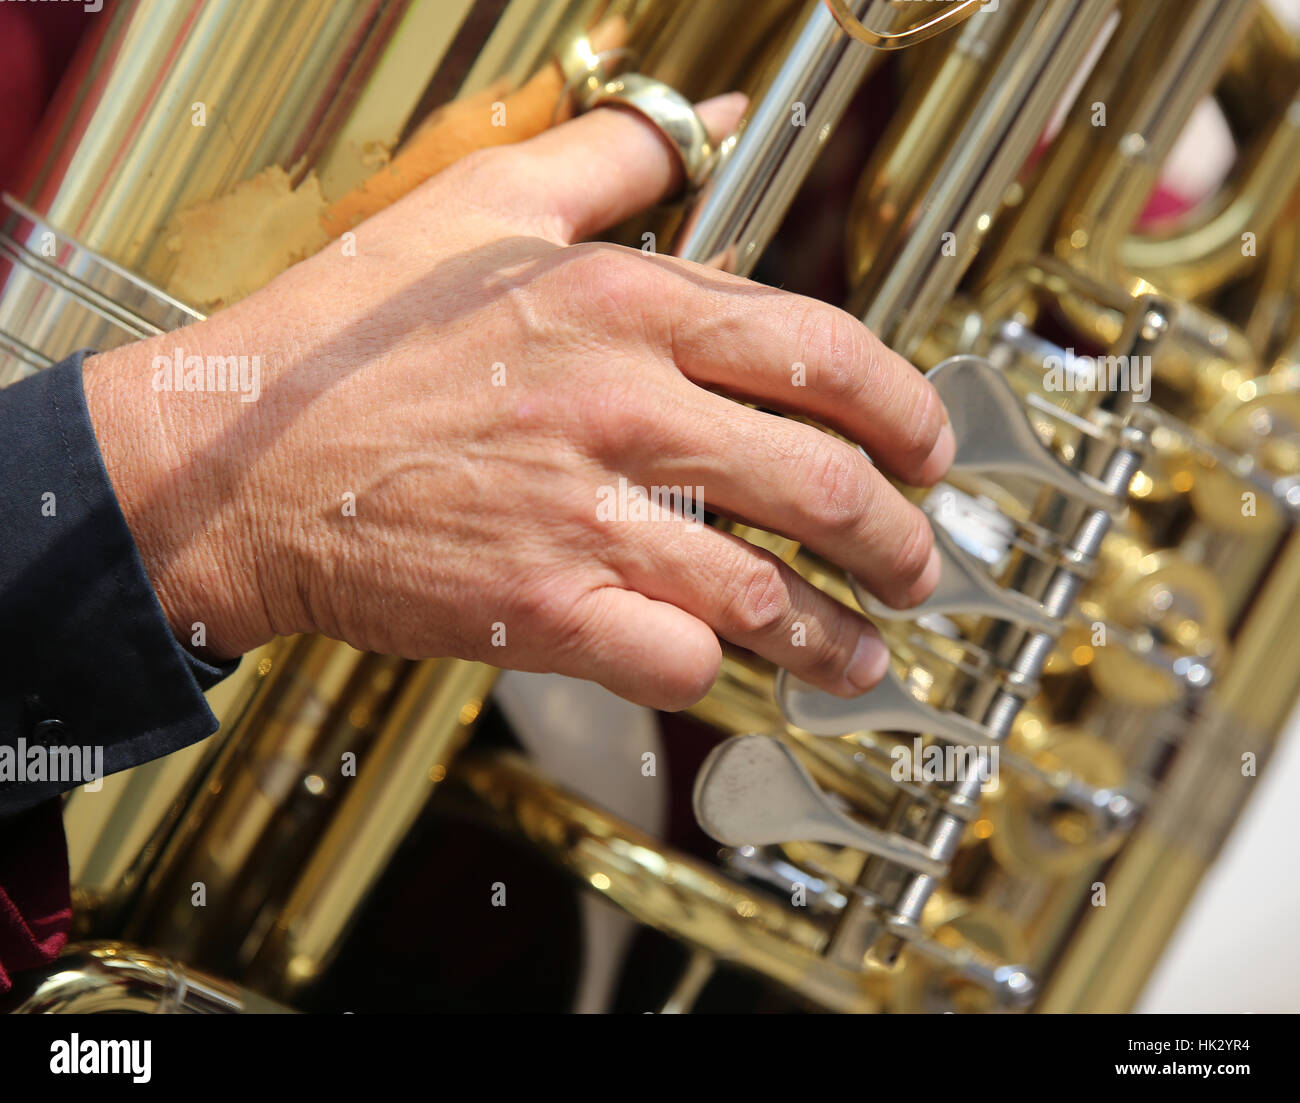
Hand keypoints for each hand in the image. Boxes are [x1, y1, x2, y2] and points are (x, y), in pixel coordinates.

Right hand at [82, 94, 952, 709]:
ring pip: (765, 592)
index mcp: (625, 307)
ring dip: (837, 632)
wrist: (237, 458)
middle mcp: (621, 409)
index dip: (905, 410)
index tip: (929, 450)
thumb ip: (617, 158)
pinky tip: (733, 673)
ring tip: (865, 650)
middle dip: (898, 538)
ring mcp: (581, 515)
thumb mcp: (485, 207)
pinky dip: (720, 674)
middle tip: (916, 563)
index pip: (822, 353)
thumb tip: (717, 116)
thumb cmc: (351, 336)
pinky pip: (674, 658)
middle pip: (821, 482)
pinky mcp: (538, 609)